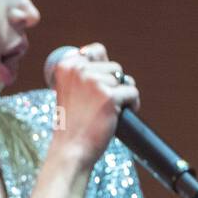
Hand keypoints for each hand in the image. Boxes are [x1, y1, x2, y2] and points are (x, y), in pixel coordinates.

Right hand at [49, 42, 140, 166]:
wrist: (71, 148)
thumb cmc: (73, 121)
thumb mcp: (70, 90)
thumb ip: (84, 73)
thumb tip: (110, 65)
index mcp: (65, 66)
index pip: (96, 50)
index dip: (103, 66)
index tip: (97, 83)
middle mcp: (78, 70)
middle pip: (114, 67)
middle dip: (113, 85)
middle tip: (100, 104)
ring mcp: (93, 82)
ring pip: (124, 79)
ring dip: (123, 95)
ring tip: (108, 110)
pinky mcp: (109, 96)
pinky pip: (132, 92)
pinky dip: (132, 104)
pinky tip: (120, 114)